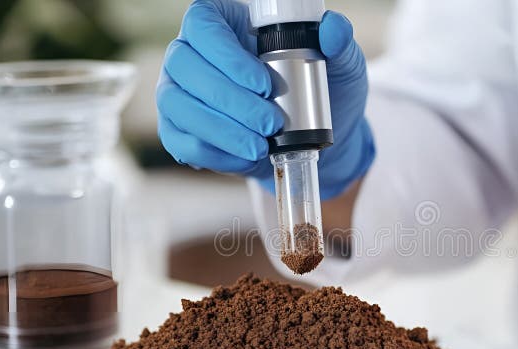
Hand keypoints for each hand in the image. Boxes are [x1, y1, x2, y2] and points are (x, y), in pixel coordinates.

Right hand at [156, 0, 373, 199]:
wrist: (312, 136)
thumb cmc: (319, 88)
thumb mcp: (339, 64)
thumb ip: (339, 42)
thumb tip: (332, 29)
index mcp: (225, 22)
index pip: (204, 24)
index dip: (226, 55)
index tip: (264, 84)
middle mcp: (193, 53)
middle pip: (184, 65)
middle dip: (229, 100)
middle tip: (271, 123)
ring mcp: (180, 91)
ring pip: (177, 105)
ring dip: (220, 129)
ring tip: (261, 146)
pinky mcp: (180, 129)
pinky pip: (181, 141)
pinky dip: (215, 153)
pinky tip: (245, 158)